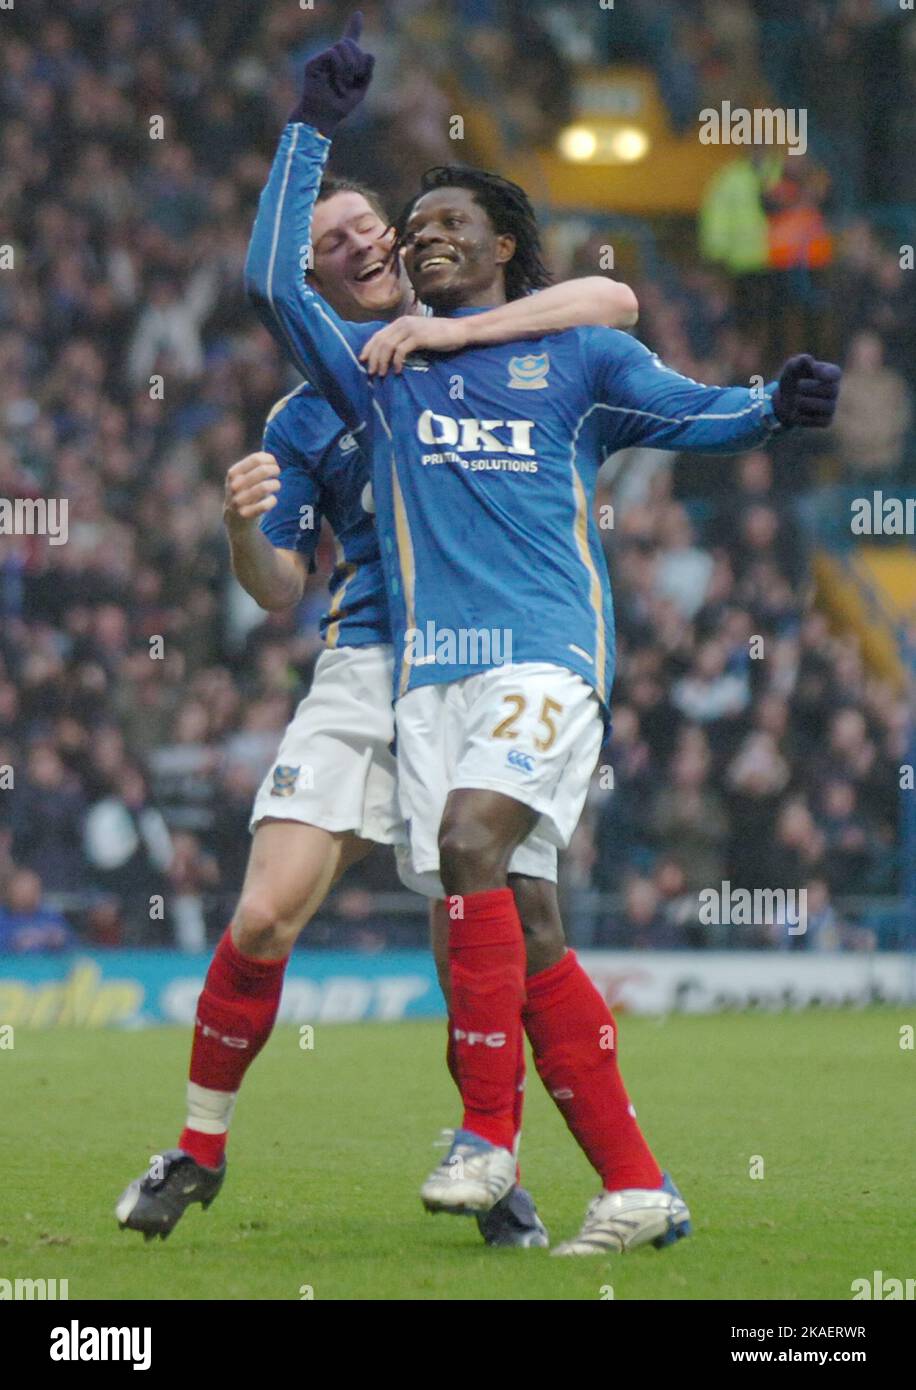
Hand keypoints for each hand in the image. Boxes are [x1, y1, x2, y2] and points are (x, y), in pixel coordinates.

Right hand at [224, 452, 280, 523]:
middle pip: (262, 470)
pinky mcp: (245, 514)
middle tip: (277, 473)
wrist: (235, 520)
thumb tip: (272, 456)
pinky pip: (264, 506)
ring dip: (275, 485)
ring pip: (264, 487)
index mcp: (233, 473)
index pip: (256, 459)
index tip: (274, 463)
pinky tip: (273, 500)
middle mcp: (233, 486)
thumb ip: (255, 466)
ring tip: (277, 485)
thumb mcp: (244, 477)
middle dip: (275, 470)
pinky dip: (272, 501)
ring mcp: (237, 500)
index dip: (270, 459)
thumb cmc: (245, 493)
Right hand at [289, 12, 374, 134]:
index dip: (354, 27)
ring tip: (346, 82)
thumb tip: (370, 54)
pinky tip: (337, 82)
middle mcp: (332, 58)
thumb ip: (367, 73)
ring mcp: (322, 59)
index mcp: (344, 63)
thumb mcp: (360, 91)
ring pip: (342, 45)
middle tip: (356, 77)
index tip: (358, 14)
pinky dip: (339, 68)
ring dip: (350, 64)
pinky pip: (332, 53)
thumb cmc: (340, 107)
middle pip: (349, 42)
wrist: (323, 117)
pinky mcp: (314, 63)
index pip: (350, 41)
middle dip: (357, 58)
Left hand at [359, 316, 468, 374]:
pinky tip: (397, 371)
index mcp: (400, 322)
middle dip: (373, 358)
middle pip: (380, 341)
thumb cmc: (440, 336)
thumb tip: (391, 355)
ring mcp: (410, 329)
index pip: (378, 335)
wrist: (459, 331)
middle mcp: (402, 323)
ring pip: (387, 346)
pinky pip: (401, 351)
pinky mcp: (418, 337)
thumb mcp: (418, 335)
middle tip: (371, 373)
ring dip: (382, 362)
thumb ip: (405, 340)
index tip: (363, 360)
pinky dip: (396, 362)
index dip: (368, 348)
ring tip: (382, 374)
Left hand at [773, 354, 841, 427]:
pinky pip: (819, 420)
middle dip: (808, 388)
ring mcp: (832, 406)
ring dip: (805, 403)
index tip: (818, 374)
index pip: (836, 374)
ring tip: (796, 400)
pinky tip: (798, 412)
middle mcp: (834, 390)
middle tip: (797, 387)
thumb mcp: (792, 368)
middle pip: (830, 389)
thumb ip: (800, 362)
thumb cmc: (791, 380)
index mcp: (830, 373)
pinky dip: (805, 417)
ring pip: (826, 406)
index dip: (828, 374)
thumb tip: (809, 360)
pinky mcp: (826, 420)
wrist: (783, 402)